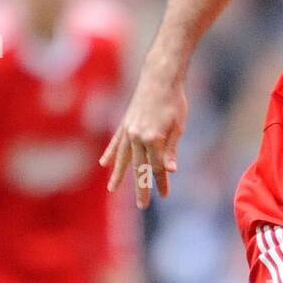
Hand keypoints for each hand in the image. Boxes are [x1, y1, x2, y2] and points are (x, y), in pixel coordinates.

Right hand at [100, 69, 187, 208]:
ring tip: (113, 190)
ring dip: (118, 175)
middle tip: (142, 206)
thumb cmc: (174, 100)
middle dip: (141, 187)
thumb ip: (171, 150)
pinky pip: (116, 142)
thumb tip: (170, 171)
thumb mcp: (178, 126)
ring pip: (123, 158)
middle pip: (139, 168)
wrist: (160, 76)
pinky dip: (110, 154)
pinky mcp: (125, 123)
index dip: (162, 182)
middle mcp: (137, 136)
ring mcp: (128, 130)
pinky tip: (104, 164)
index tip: (165, 195)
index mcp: (153, 139)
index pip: (158, 167)